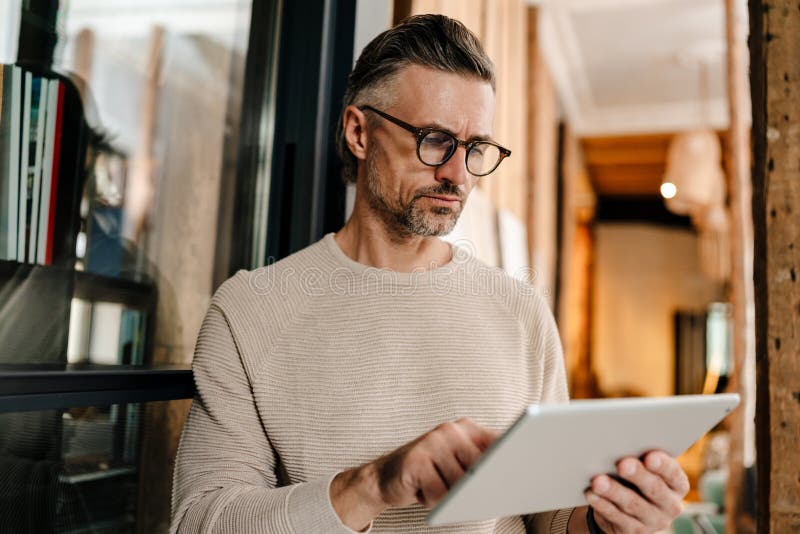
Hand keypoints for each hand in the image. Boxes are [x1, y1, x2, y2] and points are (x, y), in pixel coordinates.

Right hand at [330, 418, 498, 529]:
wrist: (384, 477)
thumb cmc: (429, 474)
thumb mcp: (457, 464)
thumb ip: (480, 465)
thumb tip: (509, 480)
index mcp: (467, 428)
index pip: (498, 442)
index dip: (510, 457)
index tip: (527, 469)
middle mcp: (451, 430)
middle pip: (481, 468)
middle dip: (477, 487)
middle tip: (467, 494)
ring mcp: (432, 442)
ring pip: (460, 485)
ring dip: (448, 497)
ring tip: (433, 486)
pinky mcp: (416, 460)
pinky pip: (439, 494)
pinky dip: (432, 500)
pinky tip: (420, 490)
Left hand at [583, 451, 688, 532]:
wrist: (630, 510)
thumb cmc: (638, 478)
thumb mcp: (646, 468)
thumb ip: (641, 457)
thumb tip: (621, 441)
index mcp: (677, 485)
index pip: (673, 474)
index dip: (662, 466)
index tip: (650, 457)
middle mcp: (670, 505)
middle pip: (654, 489)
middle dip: (638, 476)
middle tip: (622, 464)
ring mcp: (653, 521)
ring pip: (632, 504)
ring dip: (614, 491)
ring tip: (598, 480)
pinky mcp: (634, 532)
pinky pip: (616, 517)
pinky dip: (602, 505)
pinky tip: (591, 494)